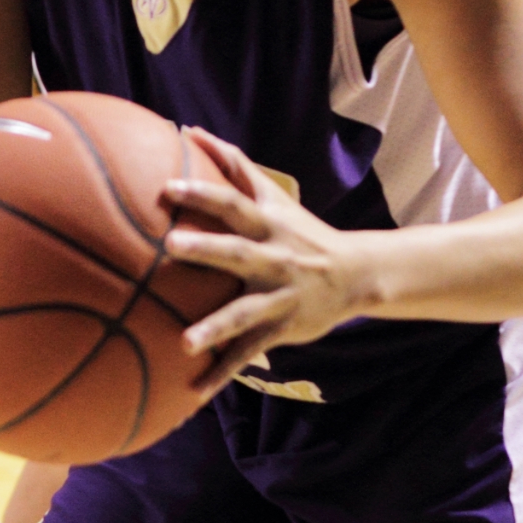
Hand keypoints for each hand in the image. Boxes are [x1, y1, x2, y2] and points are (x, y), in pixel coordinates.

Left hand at [163, 129, 367, 396]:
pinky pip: (248, 354)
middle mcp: (274, 258)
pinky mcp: (281, 329)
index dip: (202, 194)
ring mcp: (279, 296)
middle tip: (170, 246)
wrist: (356, 274)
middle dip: (206, 249)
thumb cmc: (299, 230)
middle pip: (237, 252)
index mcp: (268, 224)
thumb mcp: (274, 197)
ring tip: (184, 342)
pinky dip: (221, 373)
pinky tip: (191, 392)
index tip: (167, 188)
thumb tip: (188, 130)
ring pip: (244, 313)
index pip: (232, 202)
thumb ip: (233, 164)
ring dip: (215, 327)